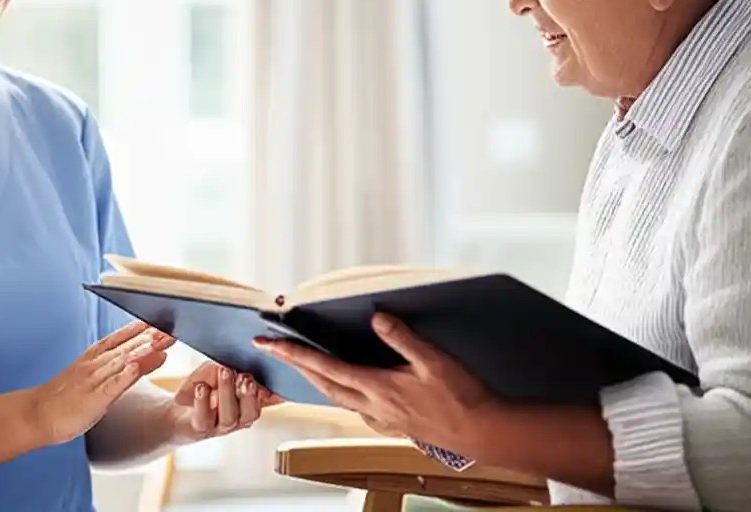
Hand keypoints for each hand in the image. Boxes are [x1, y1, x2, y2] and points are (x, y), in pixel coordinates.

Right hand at [30, 321, 173, 445]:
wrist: (36, 415)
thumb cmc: (65, 398)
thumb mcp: (94, 378)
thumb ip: (124, 366)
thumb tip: (154, 355)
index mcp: (94, 357)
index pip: (123, 337)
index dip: (144, 327)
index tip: (165, 317)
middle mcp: (95, 364)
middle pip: (127, 346)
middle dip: (151, 335)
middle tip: (174, 324)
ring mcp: (93, 380)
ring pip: (121, 361)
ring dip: (143, 350)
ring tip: (163, 340)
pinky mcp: (92, 399)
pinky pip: (111, 386)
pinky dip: (125, 376)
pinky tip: (138, 367)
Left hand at [167, 362, 282, 443]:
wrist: (176, 409)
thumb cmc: (201, 389)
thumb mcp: (214, 372)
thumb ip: (226, 368)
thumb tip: (235, 364)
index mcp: (247, 405)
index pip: (264, 402)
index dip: (270, 395)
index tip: (266, 381)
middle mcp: (237, 419)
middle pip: (250, 413)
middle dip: (249, 394)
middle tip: (245, 377)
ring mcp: (219, 426)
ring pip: (229, 416)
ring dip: (228, 392)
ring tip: (225, 372)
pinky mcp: (199, 428)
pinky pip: (204, 418)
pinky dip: (203, 401)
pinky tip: (201, 387)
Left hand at [254, 313, 498, 453]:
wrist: (481, 432)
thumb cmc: (461, 397)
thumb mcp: (434, 360)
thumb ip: (402, 338)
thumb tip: (376, 318)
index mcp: (377, 387)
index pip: (324, 367)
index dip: (294, 353)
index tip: (269, 343)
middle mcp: (372, 404)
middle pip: (321, 384)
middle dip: (295, 364)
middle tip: (273, 348)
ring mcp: (380, 415)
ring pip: (335, 395)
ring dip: (314, 377)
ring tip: (301, 361)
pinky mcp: (391, 420)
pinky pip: (353, 404)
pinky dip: (339, 390)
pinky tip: (345, 384)